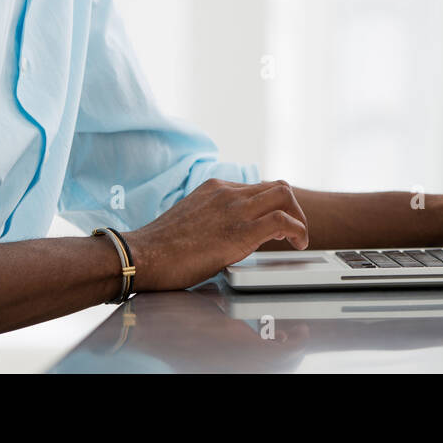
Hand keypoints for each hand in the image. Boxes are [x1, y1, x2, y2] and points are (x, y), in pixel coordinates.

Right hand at [124, 178, 308, 291]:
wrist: (143, 256)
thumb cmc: (161, 248)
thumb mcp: (190, 219)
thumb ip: (211, 217)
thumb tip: (224, 231)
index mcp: (215, 188)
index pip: (256, 187)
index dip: (271, 205)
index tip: (275, 224)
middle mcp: (227, 193)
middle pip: (276, 186)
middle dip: (292, 207)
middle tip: (293, 231)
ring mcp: (234, 209)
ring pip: (284, 194)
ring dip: (299, 217)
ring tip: (298, 238)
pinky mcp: (240, 231)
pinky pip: (281, 220)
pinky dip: (298, 229)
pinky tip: (297, 244)